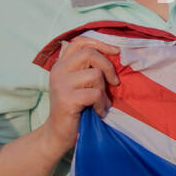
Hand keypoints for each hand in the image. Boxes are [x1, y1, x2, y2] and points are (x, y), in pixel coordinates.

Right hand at [41, 36, 120, 155]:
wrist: (59, 133)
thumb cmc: (76, 108)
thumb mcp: (81, 84)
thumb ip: (89, 68)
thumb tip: (117, 54)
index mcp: (62, 64)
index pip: (79, 41)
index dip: (100, 42)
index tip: (116, 51)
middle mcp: (59, 70)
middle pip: (89, 53)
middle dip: (108, 66)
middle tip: (114, 82)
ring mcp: (61, 84)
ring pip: (95, 75)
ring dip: (104, 91)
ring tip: (101, 103)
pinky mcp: (66, 98)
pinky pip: (95, 94)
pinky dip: (101, 104)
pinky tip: (98, 112)